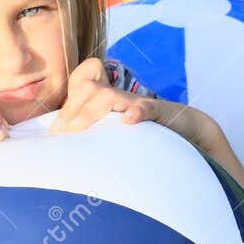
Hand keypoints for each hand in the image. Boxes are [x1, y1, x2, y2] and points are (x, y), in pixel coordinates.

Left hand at [51, 57, 224, 155]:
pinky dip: (137, 112)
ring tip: (80, 129)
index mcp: (108, 101)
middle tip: (63, 134)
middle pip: (89, 88)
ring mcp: (139, 103)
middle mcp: (120, 98)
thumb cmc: (146, 132)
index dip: (66, 106)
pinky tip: (127, 121)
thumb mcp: (117, 133)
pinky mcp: (160, 112)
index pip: (81, 88)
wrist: (187, 126)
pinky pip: (147, 107)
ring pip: (110, 95)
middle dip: (72, 110)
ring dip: (92, 112)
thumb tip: (70, 155)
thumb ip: (97, 136)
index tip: (56, 131)